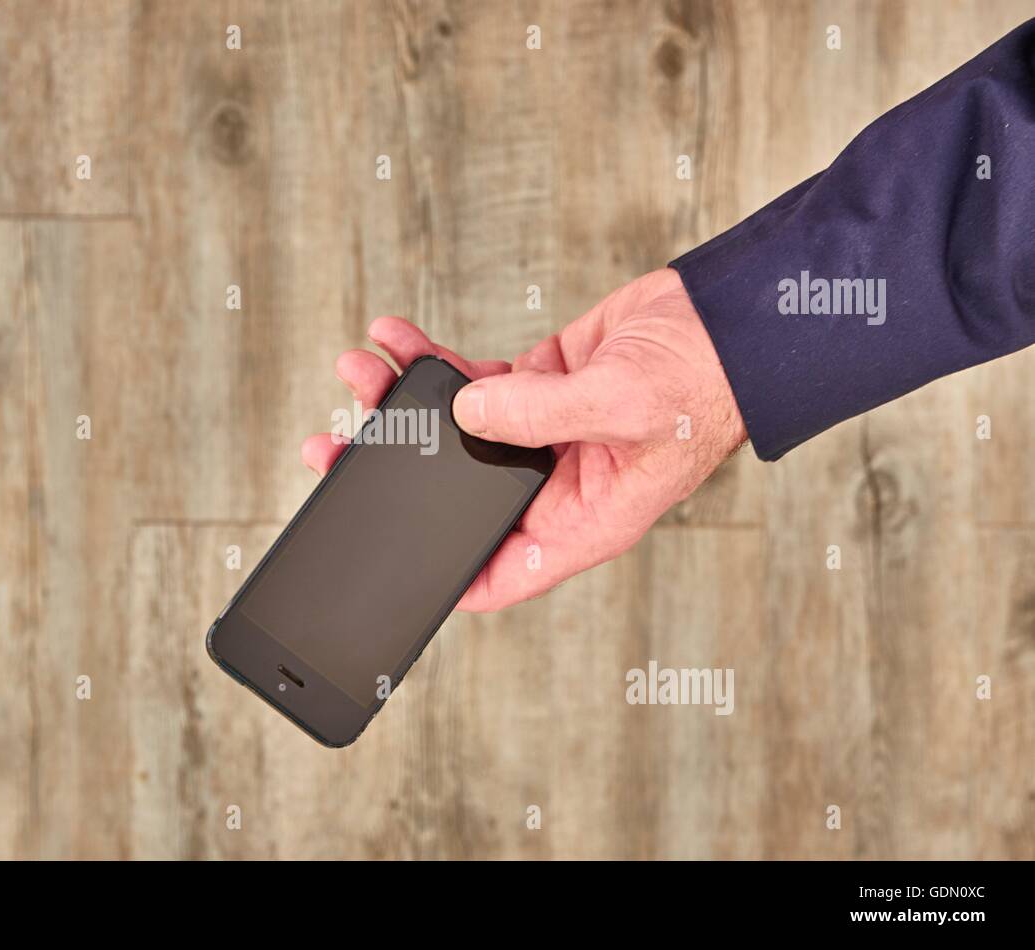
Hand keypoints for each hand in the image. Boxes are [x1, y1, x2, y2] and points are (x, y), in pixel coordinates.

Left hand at [302, 268, 746, 611]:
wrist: (729, 320)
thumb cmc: (701, 385)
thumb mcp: (620, 406)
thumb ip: (537, 415)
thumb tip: (461, 413)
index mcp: (577, 522)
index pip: (497, 572)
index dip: (441, 579)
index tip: (383, 566)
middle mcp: (551, 486)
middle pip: (453, 495)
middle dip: (392, 471)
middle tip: (331, 451)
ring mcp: (538, 434)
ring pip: (450, 432)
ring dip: (400, 404)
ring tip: (357, 372)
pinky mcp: (535, 386)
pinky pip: (468, 382)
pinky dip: (429, 362)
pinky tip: (394, 339)